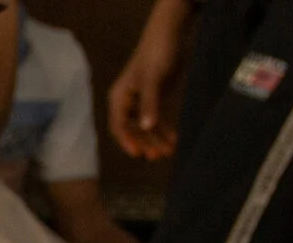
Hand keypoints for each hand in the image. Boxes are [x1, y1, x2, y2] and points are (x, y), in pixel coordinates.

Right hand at [107, 0, 192, 159]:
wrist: (170, 36)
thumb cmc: (156, 54)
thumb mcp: (153, 79)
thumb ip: (150, 103)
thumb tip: (146, 128)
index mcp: (119, 98)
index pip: (119, 125)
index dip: (127, 140)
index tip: (138, 153)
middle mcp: (128, 103)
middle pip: (133, 129)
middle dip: (146, 142)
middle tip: (157, 156)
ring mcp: (141, 102)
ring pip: (146, 126)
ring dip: (156, 139)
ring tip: (167, 151)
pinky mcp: (155, 99)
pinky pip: (157, 119)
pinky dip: (164, 129)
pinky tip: (173, 138)